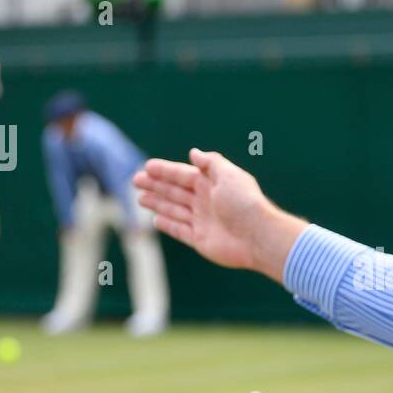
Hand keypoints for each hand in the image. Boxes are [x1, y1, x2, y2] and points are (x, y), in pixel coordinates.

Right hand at [134, 148, 307, 283]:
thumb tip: (193, 153)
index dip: (165, 171)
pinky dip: (168, 224)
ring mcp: (203, 221)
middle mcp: (206, 201)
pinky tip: (155, 219)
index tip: (147, 166)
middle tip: (135, 180)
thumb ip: (211, 163)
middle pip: (175, 191)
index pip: (183, 175)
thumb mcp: (229, 175)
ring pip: (174, 209)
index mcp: (212, 184)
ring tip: (139, 197)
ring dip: (157, 203)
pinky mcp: (200, 240)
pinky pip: (179, 230)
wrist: (258, 236)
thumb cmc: (245, 203)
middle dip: (156, 186)